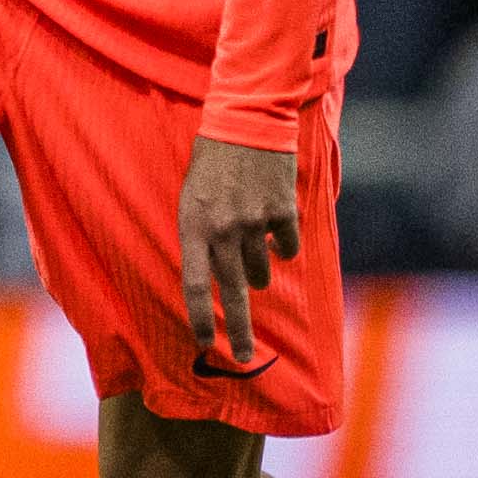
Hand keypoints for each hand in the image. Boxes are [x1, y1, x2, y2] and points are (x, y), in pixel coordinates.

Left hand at [177, 136, 304, 369]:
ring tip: (253, 254)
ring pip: (261, 271)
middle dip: (240, 331)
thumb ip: (199, 235)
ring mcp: (254, 222)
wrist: (246, 120)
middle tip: (245, 357)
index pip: (193, 285)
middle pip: (231, 292)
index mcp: (193, 225)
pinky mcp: (282, 212)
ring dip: (258, 273)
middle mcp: (223, 230)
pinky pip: (286, 248)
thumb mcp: (191, 196)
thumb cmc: (211, 159)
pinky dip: (283, 249)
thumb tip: (212, 273)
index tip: (206, 343)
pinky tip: (276, 237)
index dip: (200, 318)